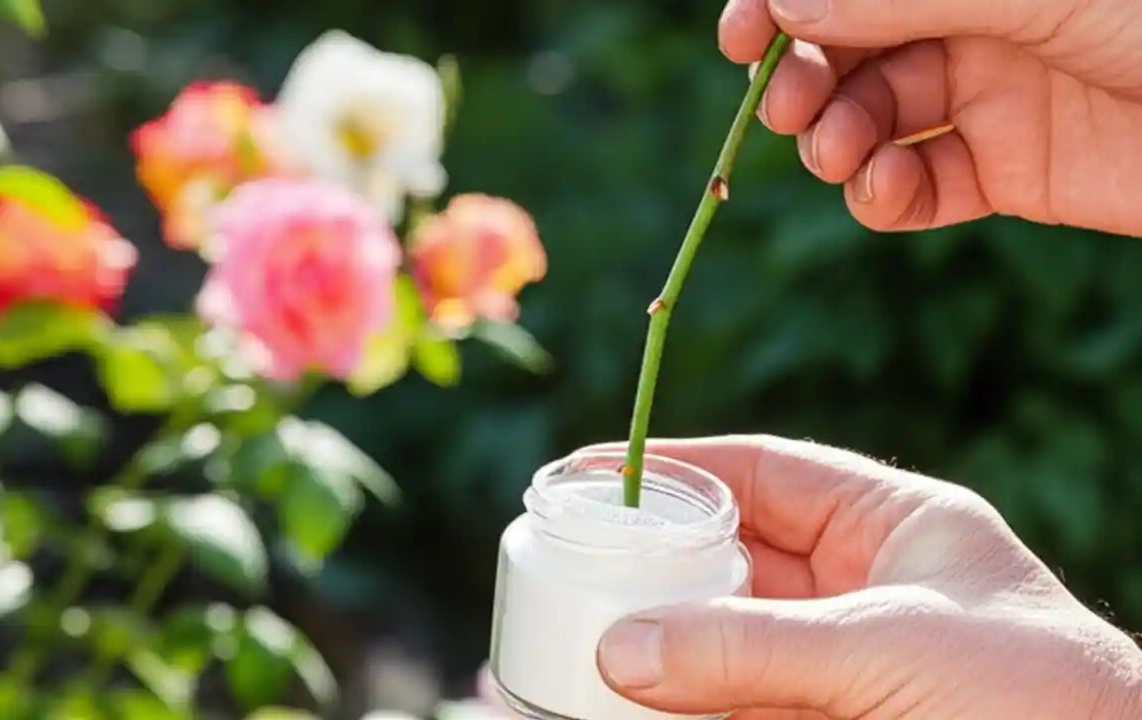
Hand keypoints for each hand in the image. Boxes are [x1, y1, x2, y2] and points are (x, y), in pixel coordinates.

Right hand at [593, 435, 1141, 718]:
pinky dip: (674, 702)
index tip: (598, 471)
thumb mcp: (891, 650)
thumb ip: (752, 647)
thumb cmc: (1039, 700)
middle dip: (651, 557)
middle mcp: (858, 591)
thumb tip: (624, 649)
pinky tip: (620, 694)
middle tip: (568, 554)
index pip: (767, 474)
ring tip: (571, 627)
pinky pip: (729, 705)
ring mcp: (838, 666)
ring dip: (651, 634)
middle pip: (730, 557)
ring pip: (721, 638)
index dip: (679, 466)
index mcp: (894, 527)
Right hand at [720, 0, 1141, 236]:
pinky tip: (884, 186)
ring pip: (873, 118)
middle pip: (849, 48)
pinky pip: (921, 186)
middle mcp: (971, 19)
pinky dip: (885, 194)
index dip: (787, 7)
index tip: (744, 37)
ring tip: (839, 152)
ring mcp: (988, 94)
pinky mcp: (1009, 171)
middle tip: (782, 106)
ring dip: (835, 138)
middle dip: (805, 76)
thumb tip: (787, 9)